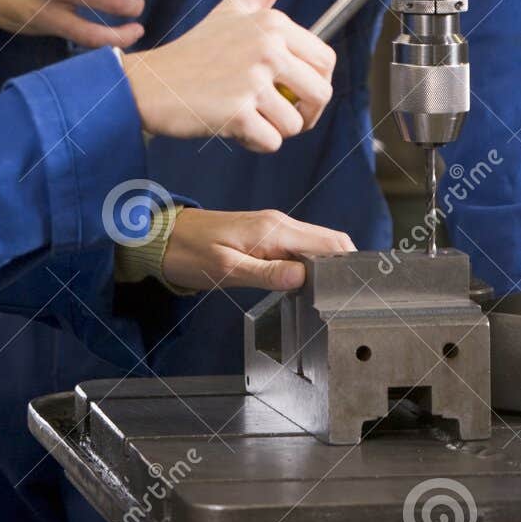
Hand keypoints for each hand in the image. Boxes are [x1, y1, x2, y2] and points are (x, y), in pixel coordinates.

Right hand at [121, 0, 334, 151]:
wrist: (153, 83)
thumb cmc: (197, 49)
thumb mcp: (235, 7)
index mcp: (273, 23)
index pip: (326, 60)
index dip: (314, 81)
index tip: (292, 88)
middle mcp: (267, 47)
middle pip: (321, 94)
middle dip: (304, 111)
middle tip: (276, 111)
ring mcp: (252, 81)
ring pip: (296, 123)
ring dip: (276, 129)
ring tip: (249, 115)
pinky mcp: (238, 113)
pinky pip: (271, 142)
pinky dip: (255, 142)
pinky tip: (235, 127)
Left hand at [160, 206, 354, 291]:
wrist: (164, 238)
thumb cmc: (189, 253)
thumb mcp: (227, 269)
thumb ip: (267, 273)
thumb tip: (303, 277)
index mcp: (273, 230)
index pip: (329, 242)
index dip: (349, 263)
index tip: (356, 288)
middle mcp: (278, 223)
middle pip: (329, 242)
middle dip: (344, 266)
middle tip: (346, 298)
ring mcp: (272, 228)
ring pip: (316, 245)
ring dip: (327, 266)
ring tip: (330, 295)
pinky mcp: (265, 235)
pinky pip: (299, 247)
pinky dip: (311, 263)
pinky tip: (307, 284)